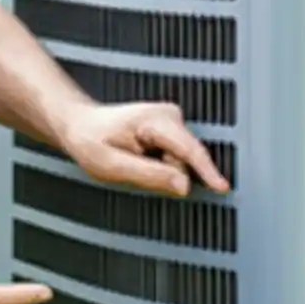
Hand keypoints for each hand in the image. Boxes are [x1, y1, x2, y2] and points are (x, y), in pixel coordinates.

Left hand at [58, 101, 230, 197]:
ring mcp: (173, 121)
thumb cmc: (91, 141)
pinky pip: (177, 160)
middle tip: (131, 167)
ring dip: (162, 170)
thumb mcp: (111, 165)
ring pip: (182, 162)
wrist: (82, 125)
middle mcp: (169, 116)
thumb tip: (183, 186)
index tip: (222, 187)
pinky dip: (162, 166)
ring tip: (132, 160)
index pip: (189, 149)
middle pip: (185, 160)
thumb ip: (149, 175)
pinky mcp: (173, 131)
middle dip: (166, 174)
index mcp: (153, 120)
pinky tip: (142, 159)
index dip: (206, 170)